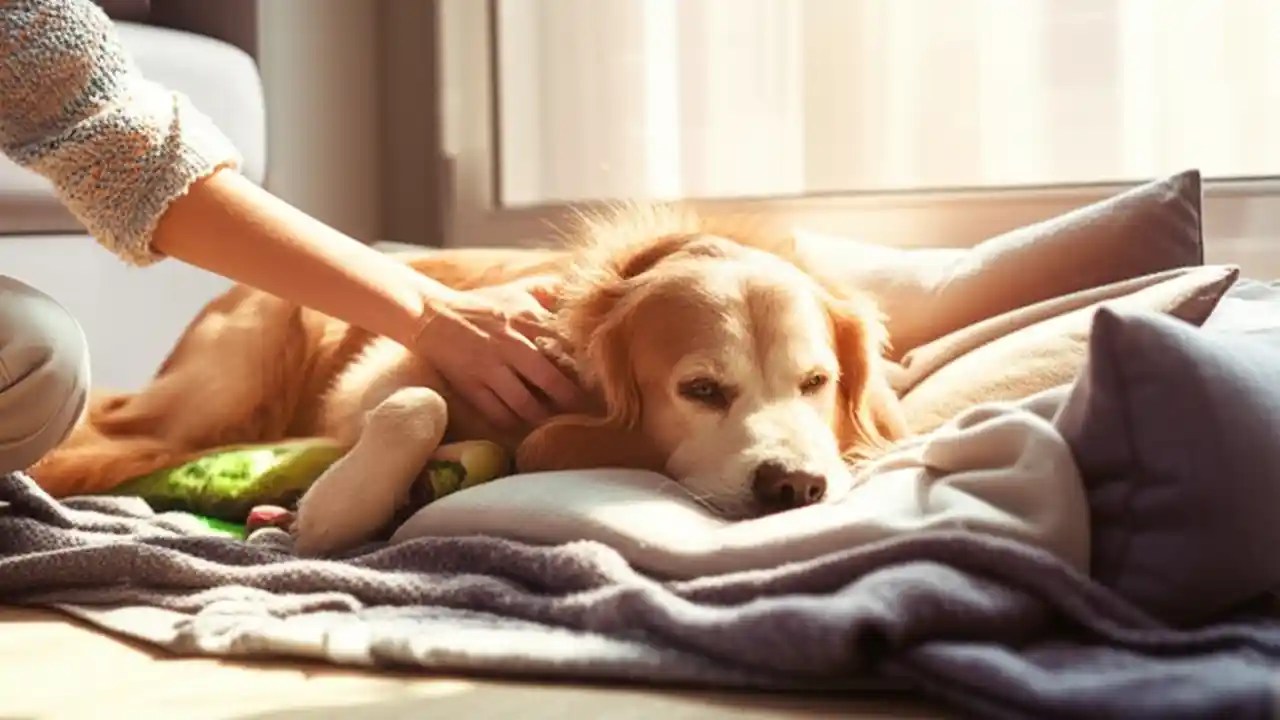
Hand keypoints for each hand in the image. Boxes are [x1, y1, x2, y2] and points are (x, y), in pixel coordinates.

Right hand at [413, 279, 581, 428]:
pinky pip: (497, 413)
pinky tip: (523, 426)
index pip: (565, 349)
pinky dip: (513, 424)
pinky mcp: (470, 386)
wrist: (432, 315)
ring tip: (556, 424)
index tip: (599, 383)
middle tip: (587, 414)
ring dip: (543, 418)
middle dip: (571, 401)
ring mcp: (489, 368)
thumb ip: (549, 292)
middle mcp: (511, 344)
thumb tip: (580, 293)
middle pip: (550, 380)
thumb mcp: (517, 291)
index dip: (584, 369)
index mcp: (527, 319)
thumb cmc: (481, 306)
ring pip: (525, 404)